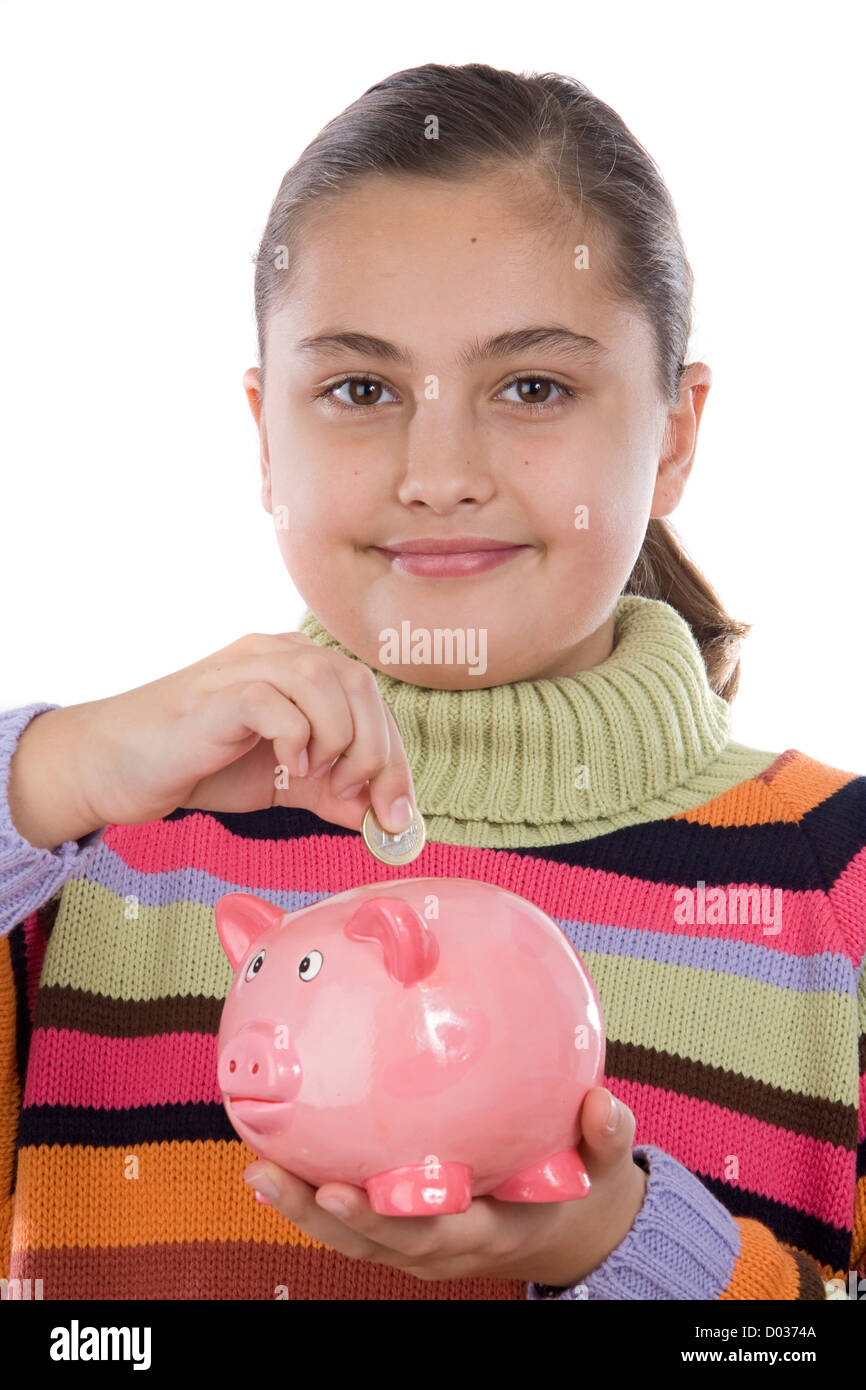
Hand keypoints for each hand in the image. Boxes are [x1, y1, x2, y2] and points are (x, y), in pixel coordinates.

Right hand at [12, 631, 416, 850]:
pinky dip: (298, 737)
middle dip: (376, 751)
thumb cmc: (198, 765)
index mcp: (298, 667)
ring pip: (326, 681)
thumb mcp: (282, 783)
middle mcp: (277, 654)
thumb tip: (386, 818)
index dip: (394, 754)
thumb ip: (332, 792)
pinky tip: (289, 768)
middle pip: (358, 684)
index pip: (370, 697)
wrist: (115, 766)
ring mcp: (246, 667)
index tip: (397, 811)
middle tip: (359, 799)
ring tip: (322, 782)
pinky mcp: (220, 694)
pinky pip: (278, 701)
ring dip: (342, 740)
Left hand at [242, 1087, 647, 1287]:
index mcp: (491, 1230)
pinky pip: (355, 1226)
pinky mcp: (409, 1232)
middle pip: (374, 1242)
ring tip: (257, 1169)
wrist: (574, 1228)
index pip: (431, 1232)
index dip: (383, 1217)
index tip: (340, 1188)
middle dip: (318, 1214)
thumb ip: (605, 1136)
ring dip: (302, 1210)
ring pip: (354, 1241)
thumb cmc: (584, 1186)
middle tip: (269, 1174)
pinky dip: (315, 1203)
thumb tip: (603, 1100)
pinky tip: (279, 1164)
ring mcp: (425, 1247)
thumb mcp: (604, 1165)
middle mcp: (448, 1248)